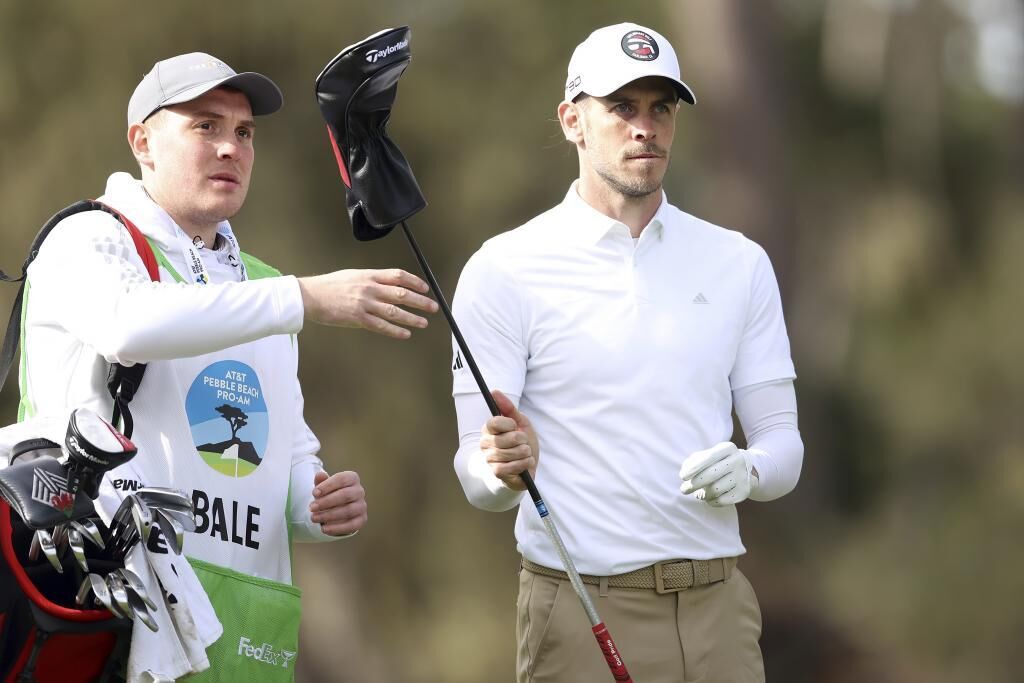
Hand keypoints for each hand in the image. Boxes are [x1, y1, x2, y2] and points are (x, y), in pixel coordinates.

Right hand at [298, 269, 437, 338]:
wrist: (310, 296)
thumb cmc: (329, 286)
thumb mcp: (352, 275)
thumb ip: (371, 280)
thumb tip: (388, 285)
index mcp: (369, 275)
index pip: (398, 276)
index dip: (415, 282)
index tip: (425, 289)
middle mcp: (369, 288)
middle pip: (401, 294)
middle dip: (420, 301)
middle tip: (433, 307)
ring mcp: (364, 304)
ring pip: (395, 311)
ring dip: (412, 318)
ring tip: (423, 322)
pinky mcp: (358, 319)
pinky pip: (381, 326)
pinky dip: (395, 331)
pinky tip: (405, 334)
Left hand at [309, 470, 366, 535]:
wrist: (337, 510)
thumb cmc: (329, 494)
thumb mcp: (323, 487)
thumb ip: (321, 481)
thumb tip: (320, 475)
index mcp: (352, 478)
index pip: (342, 479)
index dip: (327, 486)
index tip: (314, 493)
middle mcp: (359, 491)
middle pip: (345, 495)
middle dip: (326, 502)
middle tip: (311, 508)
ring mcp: (362, 506)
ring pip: (348, 510)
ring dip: (329, 515)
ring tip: (314, 518)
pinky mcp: (361, 520)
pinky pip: (352, 525)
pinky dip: (337, 528)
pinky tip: (324, 529)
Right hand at [479, 390, 538, 490]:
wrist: (528, 466)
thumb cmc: (523, 443)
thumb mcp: (520, 422)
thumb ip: (508, 408)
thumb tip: (494, 391)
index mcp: (489, 429)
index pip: (495, 422)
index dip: (510, 424)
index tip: (515, 426)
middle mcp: (485, 443)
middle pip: (508, 438)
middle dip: (522, 441)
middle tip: (523, 443)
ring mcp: (489, 458)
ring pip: (512, 452)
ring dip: (525, 453)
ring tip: (525, 454)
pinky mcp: (496, 472)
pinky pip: (511, 466)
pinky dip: (523, 464)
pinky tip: (525, 463)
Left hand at [679, 442, 758, 506]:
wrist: (747, 470)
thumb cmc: (719, 462)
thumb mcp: (709, 455)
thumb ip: (693, 460)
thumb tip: (684, 472)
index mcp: (727, 448)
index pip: (709, 457)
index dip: (694, 468)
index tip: (682, 477)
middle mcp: (737, 461)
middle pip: (711, 475)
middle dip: (694, 484)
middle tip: (684, 490)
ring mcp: (742, 476)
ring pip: (715, 490)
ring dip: (702, 494)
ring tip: (698, 494)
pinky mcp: (744, 491)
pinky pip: (722, 501)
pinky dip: (711, 502)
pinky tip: (708, 498)